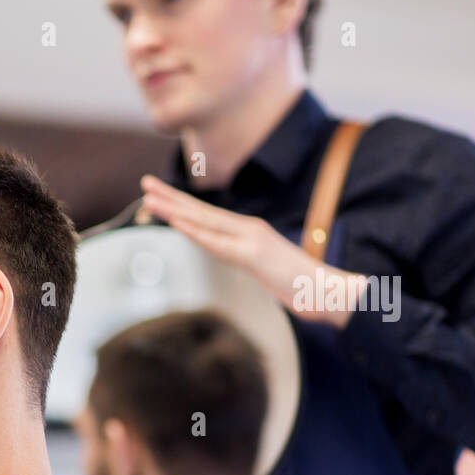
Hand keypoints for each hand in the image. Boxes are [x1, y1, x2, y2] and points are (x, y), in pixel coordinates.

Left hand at [139, 174, 365, 327]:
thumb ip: (250, 261)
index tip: (158, 197)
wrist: (330, 291)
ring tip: (150, 198)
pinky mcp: (253, 254)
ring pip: (204, 221)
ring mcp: (250, 239)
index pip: (207, 217)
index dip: (181, 206)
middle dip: (170, 198)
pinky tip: (176, 223)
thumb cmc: (301, 285)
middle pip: (201, 212)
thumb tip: (239, 260)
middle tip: (145, 183)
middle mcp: (248, 229)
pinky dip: (194, 231)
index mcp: (249, 233)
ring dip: (174, 209)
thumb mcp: (267, 271)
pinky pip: (217, 242)